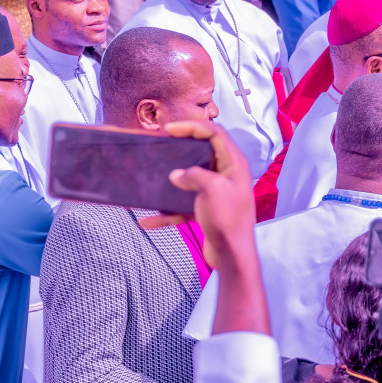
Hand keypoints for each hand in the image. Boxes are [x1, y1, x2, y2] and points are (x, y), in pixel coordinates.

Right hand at [138, 122, 254, 270]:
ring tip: (153, 174)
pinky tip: (148, 221)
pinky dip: (167, 211)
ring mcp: (217, 192)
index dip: (193, 126)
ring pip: (191, 178)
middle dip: (182, 147)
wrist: (232, 256)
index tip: (170, 129)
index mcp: (234, 164)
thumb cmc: (228, 220)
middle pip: (203, 152)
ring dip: (172, 179)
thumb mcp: (211, 189)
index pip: (215, 133)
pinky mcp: (208, 209)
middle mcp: (227, 174)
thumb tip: (177, 174)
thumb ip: (194, 175)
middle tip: (162, 144)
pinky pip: (184, 204)